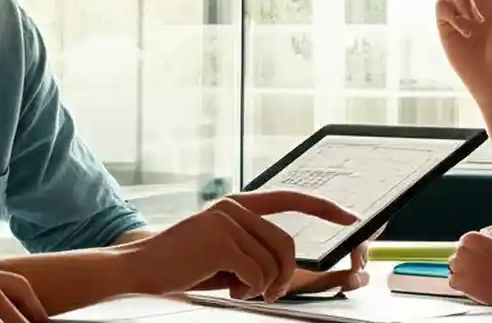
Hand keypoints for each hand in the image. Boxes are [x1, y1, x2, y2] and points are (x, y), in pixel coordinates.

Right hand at [119, 190, 358, 302]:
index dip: (323, 207)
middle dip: (284, 275)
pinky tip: (229, 289)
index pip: (289, 198)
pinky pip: (257, 274)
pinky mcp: (220, 240)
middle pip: (286, 242)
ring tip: (238, 290)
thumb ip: (251, 246)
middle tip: (268, 293)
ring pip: (273, 262)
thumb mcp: (222, 250)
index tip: (350, 217)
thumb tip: (286, 265)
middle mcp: (233, 207)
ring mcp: (226, 221)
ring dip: (263, 286)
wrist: (141, 268)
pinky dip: (249, 290)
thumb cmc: (183, 265)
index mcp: (236, 205)